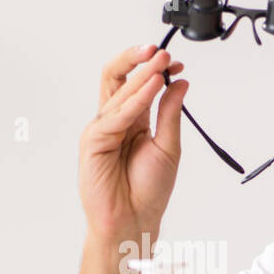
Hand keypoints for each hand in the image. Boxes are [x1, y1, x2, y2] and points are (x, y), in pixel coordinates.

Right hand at [79, 44, 187, 240]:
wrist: (134, 220)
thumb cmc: (148, 191)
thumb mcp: (168, 146)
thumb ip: (170, 114)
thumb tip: (180, 84)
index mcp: (134, 121)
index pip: (139, 84)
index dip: (155, 70)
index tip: (177, 64)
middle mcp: (116, 121)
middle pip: (117, 78)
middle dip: (139, 61)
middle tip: (162, 53)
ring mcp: (102, 130)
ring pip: (117, 92)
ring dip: (142, 76)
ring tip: (162, 65)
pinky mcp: (93, 141)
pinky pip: (114, 116)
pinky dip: (134, 100)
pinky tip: (152, 88)